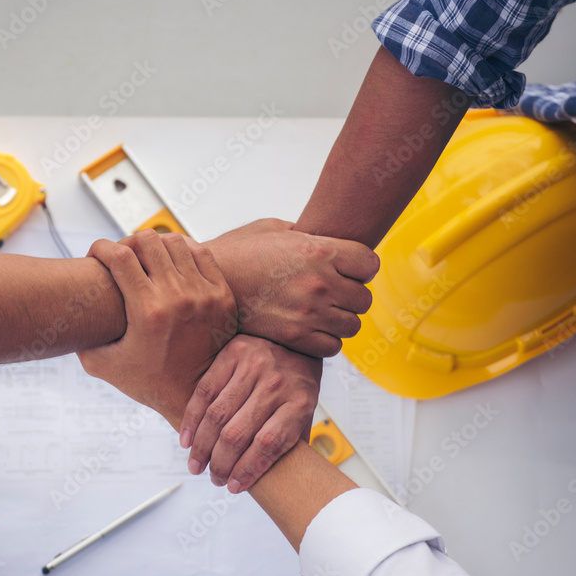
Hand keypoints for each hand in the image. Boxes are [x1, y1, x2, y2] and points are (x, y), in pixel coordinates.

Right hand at [77, 231, 236, 427]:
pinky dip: (182, 251)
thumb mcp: (102, 365)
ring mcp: (204, 294)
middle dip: (126, 243)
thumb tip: (62, 315)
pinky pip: (201, 253)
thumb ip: (79, 339)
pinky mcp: (222, 295)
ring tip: (145, 260)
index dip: (100, 248)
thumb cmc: (149, 381)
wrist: (197, 395)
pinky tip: (170, 263)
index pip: (119, 256)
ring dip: (154, 246)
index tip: (95, 254)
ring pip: (175, 243)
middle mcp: (179, 298)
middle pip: (147, 242)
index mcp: (148, 312)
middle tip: (120, 257)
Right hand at [179, 335, 320, 492]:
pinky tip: (187, 439)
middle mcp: (276, 383)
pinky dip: (191, 419)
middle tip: (213, 479)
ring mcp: (253, 366)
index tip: (233, 487)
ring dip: (202, 447)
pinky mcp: (233, 354)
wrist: (296, 341)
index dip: (248, 470)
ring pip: (217, 416)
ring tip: (196, 465)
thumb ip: (291, 442)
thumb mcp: (305, 413)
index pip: (268, 444)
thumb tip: (280, 482)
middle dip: (220, 463)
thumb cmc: (298, 384)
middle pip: (238, 433)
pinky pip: (204, 391)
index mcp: (299, 402)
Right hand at [205, 219, 378, 357]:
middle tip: (334, 293)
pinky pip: (331, 346)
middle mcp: (319, 283)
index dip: (361, 267)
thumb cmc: (237, 252)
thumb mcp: (273, 228)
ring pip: (351, 325)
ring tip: (321, 312)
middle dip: (352, 295)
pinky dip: (325, 340)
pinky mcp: (294, 336)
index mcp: (319, 250)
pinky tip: (311, 328)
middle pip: (365, 298)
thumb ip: (306, 233)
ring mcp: (308, 312)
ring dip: (340, 320)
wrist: (205, 282)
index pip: (370, 264)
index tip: (349, 270)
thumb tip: (325, 235)